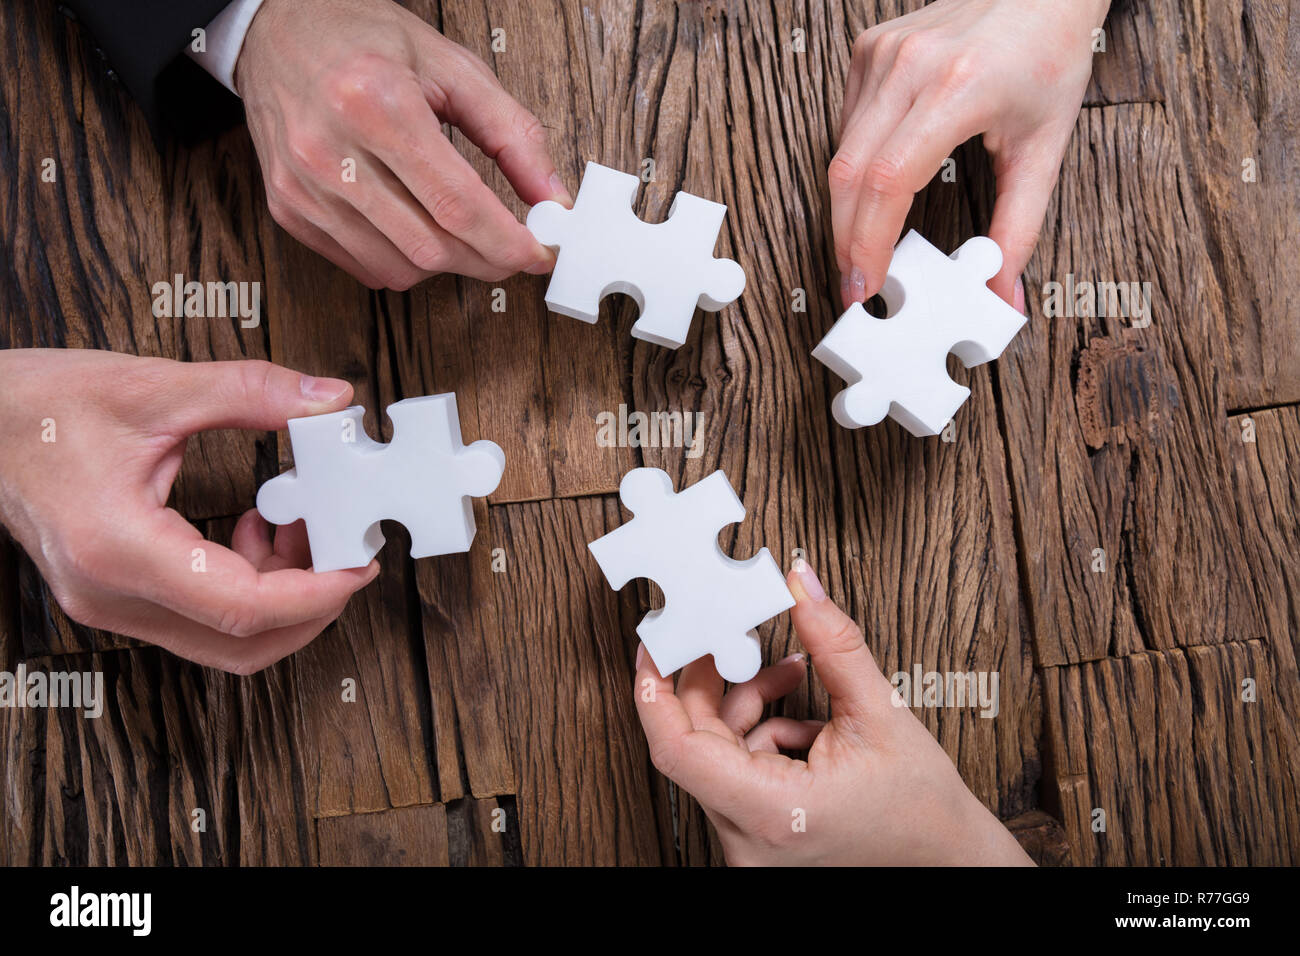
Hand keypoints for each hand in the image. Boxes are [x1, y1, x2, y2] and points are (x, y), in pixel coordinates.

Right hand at [0, 349, 377, 673]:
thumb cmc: (35, 406)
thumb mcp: (150, 386)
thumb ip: (249, 393)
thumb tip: (328, 399)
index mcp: (119, 548)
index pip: (241, 606)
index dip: (314, 594)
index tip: (358, 564)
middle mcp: (111, 593)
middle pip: (239, 644)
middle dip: (310, 606)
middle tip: (345, 550)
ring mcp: (108, 602)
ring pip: (221, 641)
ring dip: (279, 597)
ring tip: (300, 526)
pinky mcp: (114, 593)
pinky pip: (198, 617)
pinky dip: (245, 587)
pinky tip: (257, 529)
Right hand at [235, 0, 569, 289]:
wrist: (279, 27)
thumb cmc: (365, 40)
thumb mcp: (452, 67)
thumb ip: (512, 134)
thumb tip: (553, 197)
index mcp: (375, 102)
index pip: (457, 204)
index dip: (508, 241)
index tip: (538, 251)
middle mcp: (330, 149)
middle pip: (430, 246)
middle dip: (485, 260)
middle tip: (512, 249)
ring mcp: (303, 185)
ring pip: (399, 267)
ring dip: (446, 264)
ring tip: (463, 233)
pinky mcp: (287, 208)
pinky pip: (363, 266)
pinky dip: (403, 261)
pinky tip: (416, 228)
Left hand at [634, 560, 1032, 864]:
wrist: (947, 856)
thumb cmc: (920, 805)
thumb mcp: (879, 712)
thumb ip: (834, 643)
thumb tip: (801, 583)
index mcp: (771, 812)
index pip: (677, 750)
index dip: (656, 691)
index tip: (654, 645)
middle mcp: (747, 839)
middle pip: (695, 745)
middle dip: (713, 683)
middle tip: (727, 633)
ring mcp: (749, 844)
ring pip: (717, 755)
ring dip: (746, 705)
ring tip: (788, 674)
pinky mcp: (757, 838)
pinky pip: (735, 773)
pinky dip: (760, 734)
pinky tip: (802, 719)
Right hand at [830, 0, 1110, 308]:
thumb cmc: (1048, 54)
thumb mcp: (1044, 148)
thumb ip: (1018, 228)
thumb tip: (1000, 290)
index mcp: (959, 88)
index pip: (887, 180)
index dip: (868, 242)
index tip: (868, 285)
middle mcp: (911, 65)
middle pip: (850, 174)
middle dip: (847, 240)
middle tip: (858, 283)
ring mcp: (883, 54)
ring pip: (841, 153)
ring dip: (849, 209)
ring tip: (867, 246)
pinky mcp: (869, 50)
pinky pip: (846, 127)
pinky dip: (856, 169)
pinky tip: (876, 186)